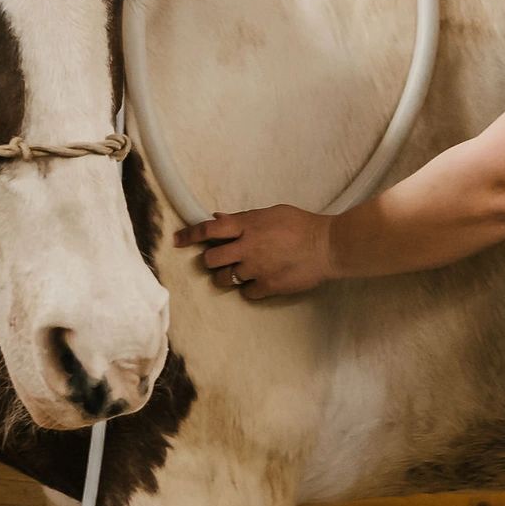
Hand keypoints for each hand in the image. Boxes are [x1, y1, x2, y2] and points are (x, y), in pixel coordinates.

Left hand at [173, 205, 335, 297]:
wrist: (327, 246)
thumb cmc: (301, 225)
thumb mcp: (270, 213)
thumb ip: (243, 218)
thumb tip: (219, 219)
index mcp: (247, 225)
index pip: (208, 230)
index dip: (189, 235)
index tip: (177, 240)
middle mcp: (247, 248)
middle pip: (210, 259)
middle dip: (211, 260)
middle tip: (219, 259)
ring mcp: (256, 269)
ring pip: (224, 279)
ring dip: (227, 276)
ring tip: (240, 271)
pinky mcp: (267, 286)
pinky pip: (246, 292)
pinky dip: (249, 288)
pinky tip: (260, 280)